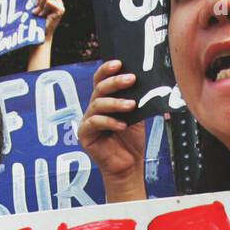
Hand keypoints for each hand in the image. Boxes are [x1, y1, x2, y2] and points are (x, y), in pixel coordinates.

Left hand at [32, 0, 64, 31]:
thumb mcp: (36, 3)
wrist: (38, 34)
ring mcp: (60, 5)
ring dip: (39, 6)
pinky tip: (42, 17)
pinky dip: (43, 10)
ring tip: (39, 15)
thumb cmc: (34, 19)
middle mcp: (58, 0)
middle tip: (37, 9)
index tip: (36, 1)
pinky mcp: (61, 10)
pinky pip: (48, 2)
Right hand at [78, 59, 146, 201]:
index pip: (101, 80)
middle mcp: (93, 109)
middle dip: (115, 82)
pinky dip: (109, 122)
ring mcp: (87, 121)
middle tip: (131, 79)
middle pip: (99, 89)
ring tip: (131, 105)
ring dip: (116, 103)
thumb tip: (145, 82)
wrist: (128, 166)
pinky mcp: (84, 135)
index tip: (120, 63)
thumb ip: (136, 100)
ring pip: (98, 104)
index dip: (107, 69)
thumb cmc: (131, 141)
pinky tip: (122, 125)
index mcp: (104, 101)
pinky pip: (95, 123)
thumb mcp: (137, 116)